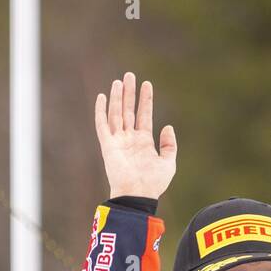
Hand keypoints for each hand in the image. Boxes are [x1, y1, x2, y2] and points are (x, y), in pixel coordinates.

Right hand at [94, 72, 176, 200]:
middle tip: (130, 75)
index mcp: (144, 142)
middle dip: (130, 93)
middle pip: (128, 111)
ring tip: (119, 81)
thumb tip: (167, 127)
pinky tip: (102, 97)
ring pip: (116, 114)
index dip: (145, 100)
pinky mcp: (108, 146)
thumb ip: (169, 145)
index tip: (147, 84)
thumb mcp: (169, 163)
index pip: (144, 115)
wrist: (138, 195)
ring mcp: (118, 142)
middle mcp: (129, 139)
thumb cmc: (153, 183)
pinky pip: (102, 125)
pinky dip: (101, 111)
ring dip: (118, 98)